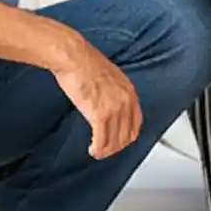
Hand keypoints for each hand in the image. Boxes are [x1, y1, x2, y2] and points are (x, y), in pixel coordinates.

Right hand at [51, 37, 143, 159]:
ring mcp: (114, 109)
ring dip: (106, 150)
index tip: (118, 140)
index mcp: (129, 91)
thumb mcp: (109, 77)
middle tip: (106, 149)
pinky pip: (102, 141)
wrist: (74, 57)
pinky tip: (92, 150)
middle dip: (116, 146)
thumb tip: (108, 104)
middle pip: (126, 135)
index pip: (135, 123)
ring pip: (114, 141)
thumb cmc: (85, 62)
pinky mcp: (99, 115)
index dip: (127, 136)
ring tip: (97, 152)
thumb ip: (113, 92)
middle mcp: (126, 101)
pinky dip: (97, 149)